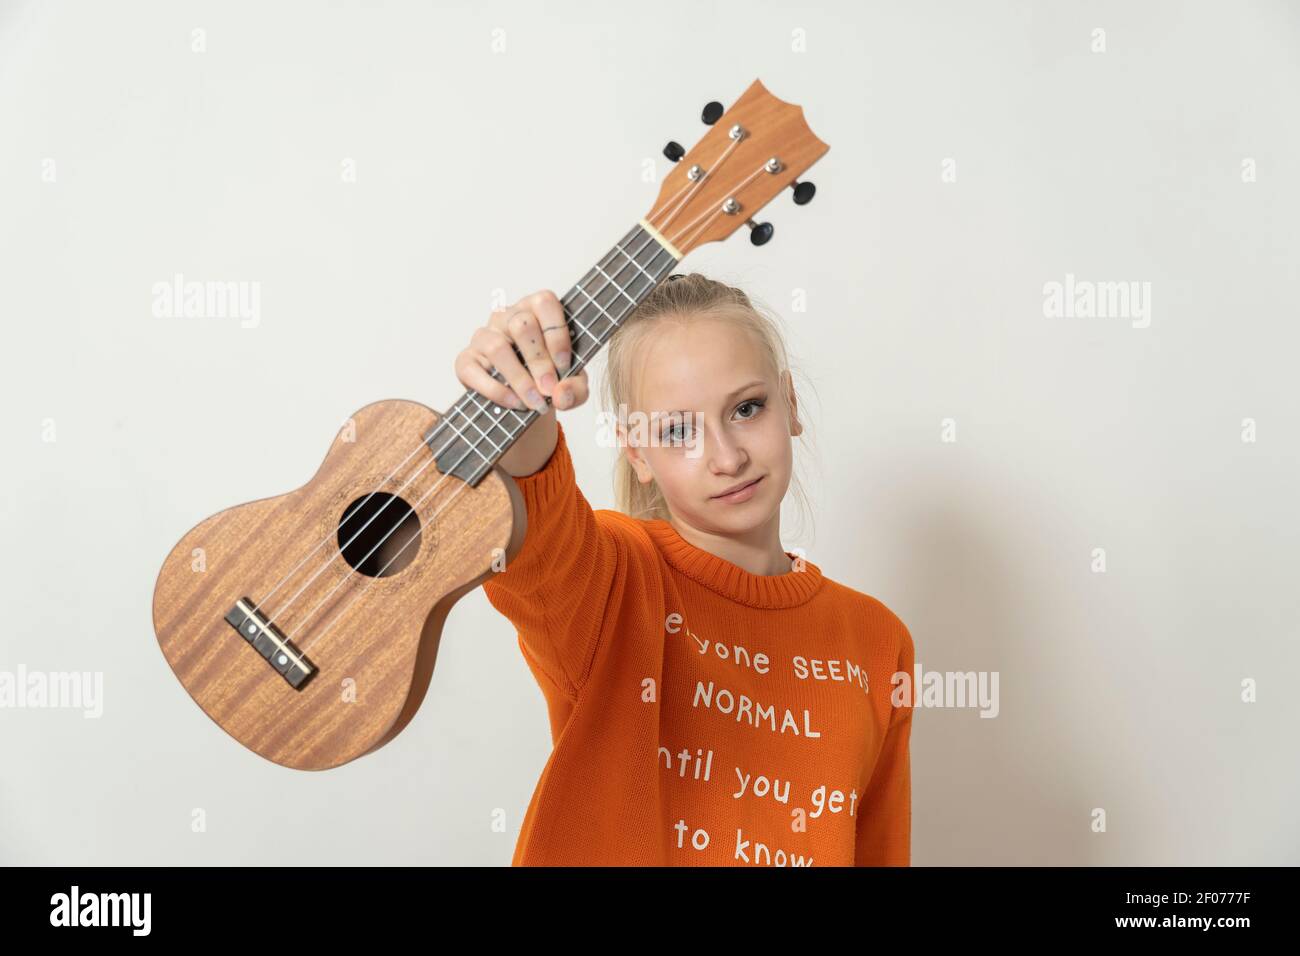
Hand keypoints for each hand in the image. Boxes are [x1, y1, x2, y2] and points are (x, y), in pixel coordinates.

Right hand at [454, 290, 589, 413]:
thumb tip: (560, 394)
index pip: (544, 302)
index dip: (556, 335)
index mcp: (535, 310)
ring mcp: (483, 337)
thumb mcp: (572, 385)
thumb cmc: (549, 381)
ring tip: (535, 402)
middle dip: (539, 360)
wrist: (525, 401)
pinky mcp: (466, 361)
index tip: (564, 366)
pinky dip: (497, 391)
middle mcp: (507, 317)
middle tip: (549, 388)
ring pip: (497, 347)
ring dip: (519, 379)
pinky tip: (516, 403)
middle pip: (521, 324)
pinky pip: (475, 371)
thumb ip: (576, 389)